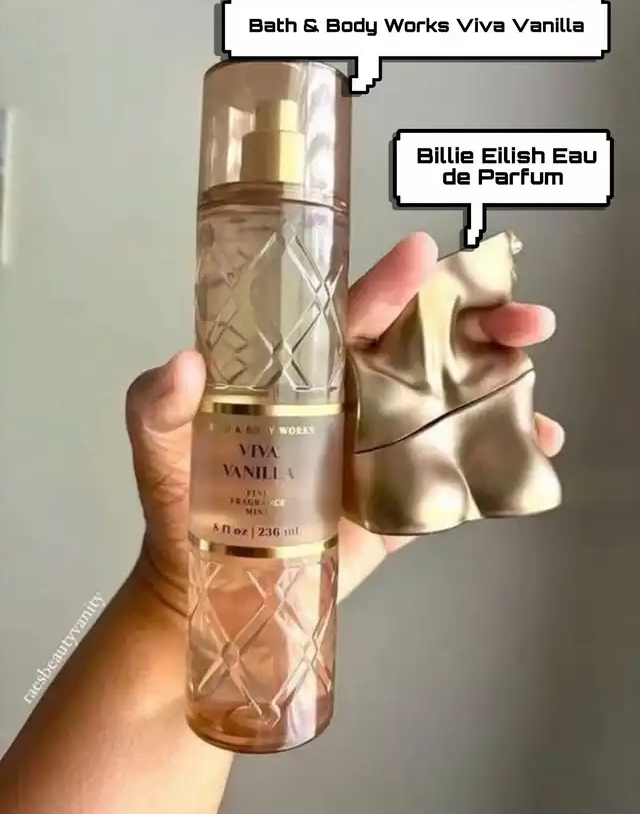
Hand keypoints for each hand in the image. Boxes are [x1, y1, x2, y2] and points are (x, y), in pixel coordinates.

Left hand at [125, 233, 563, 617]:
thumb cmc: (186, 506)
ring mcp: (383, 448)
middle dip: (477, 320)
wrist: (212, 585)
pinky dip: (504, 452)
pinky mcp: (404, 497)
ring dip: (502, 376)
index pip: (352, 317)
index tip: (424, 254)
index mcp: (305, 376)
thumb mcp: (160, 448)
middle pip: (424, 345)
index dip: (390, 284)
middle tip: (520, 315)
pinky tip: (537, 442)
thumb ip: (157, 406)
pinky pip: (460, 468)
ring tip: (534, 365)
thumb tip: (183, 364)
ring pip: (453, 396)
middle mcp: (353, 401)